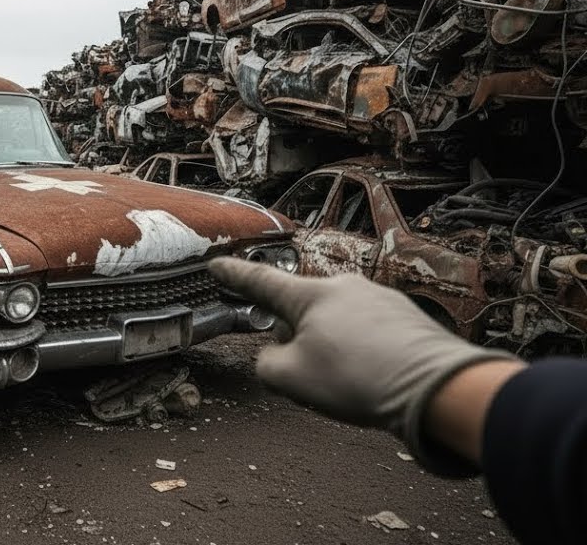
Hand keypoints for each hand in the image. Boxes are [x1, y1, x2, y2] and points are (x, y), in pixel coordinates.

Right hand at [208, 257, 518, 473]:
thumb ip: (266, 364)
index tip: (218, 264)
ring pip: (339, 323)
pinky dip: (365, 353)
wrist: (434, 387)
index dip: (234, 275)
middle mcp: (344, 287)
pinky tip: (375, 377)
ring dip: (335, 348)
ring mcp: (379, 298)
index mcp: (309, 296)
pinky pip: (371, 332)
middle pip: (304, 311)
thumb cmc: (359, 379)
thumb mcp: (290, 379)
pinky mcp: (407, 316)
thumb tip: (277, 355)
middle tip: (312, 372)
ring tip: (351, 381)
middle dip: (300, 338)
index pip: (260, 282)